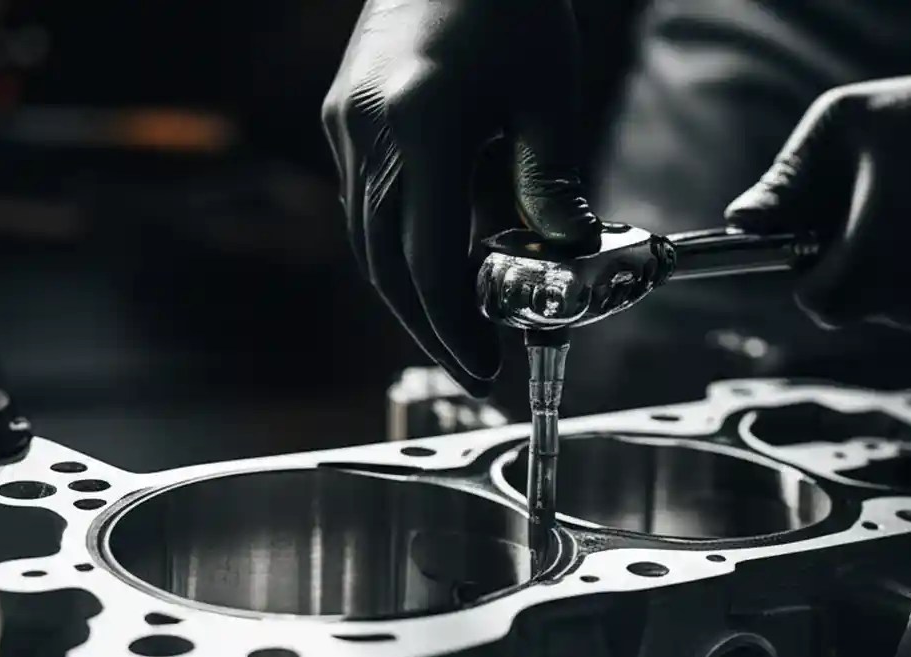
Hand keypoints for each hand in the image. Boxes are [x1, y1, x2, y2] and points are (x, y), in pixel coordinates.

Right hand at [322, 0, 598, 396]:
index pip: (427, 260)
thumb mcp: (545, 93)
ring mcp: (345, 122)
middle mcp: (367, 129)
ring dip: (411, 290)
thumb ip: (550, 181)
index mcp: (420, 123)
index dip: (454, 328)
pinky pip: (366, 201)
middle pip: (384, 264)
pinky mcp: (344, 114)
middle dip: (429, 326)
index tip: (485, 367)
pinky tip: (442, 260)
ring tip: (464, 323)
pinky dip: (400, 244)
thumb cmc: (507, 1)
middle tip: (473, 365)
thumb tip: (566, 250)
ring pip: (367, 238)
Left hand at [726, 30, 910, 331]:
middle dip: (852, 273)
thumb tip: (739, 223)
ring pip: (897, 313)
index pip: (821, 303)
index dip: (814, 274)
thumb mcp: (842, 125)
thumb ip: (785, 181)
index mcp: (880, 249)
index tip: (824, 241)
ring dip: (893, 278)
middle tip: (877, 216)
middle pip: (856, 311)